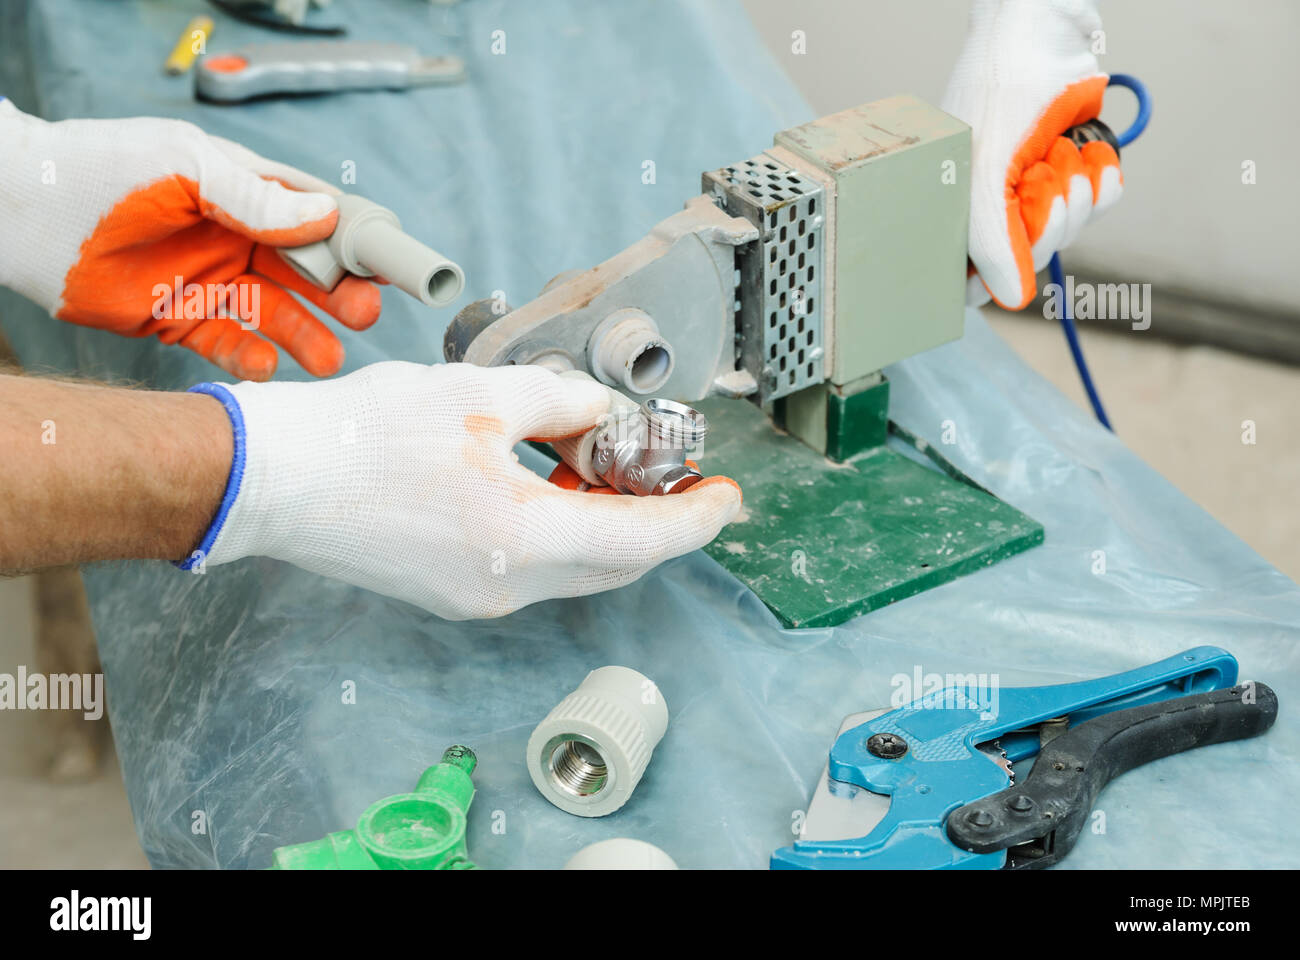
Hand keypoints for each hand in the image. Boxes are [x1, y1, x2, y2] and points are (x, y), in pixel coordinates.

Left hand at [0, 100, 380, 379]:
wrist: (22, 212)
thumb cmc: (101, 171)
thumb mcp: (185, 167)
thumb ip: (256, 198)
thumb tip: (327, 216)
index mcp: (245, 192)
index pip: (317, 217)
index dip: (356, 242)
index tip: (390, 267)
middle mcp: (236, 237)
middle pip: (307, 272)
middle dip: (341, 295)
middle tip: (363, 314)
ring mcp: (211, 280)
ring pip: (277, 315)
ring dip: (307, 336)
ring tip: (329, 359)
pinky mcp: (180, 320)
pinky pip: (229, 345)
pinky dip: (253, 357)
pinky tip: (267, 365)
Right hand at [192, 362, 742, 618]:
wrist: (275, 479)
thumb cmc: (368, 433)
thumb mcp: (482, 395)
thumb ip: (561, 403)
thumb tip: (598, 414)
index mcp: (523, 539)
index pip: (642, 541)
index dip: (695, 519)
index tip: (727, 496)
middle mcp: (507, 586)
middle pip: (615, 564)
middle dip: (656, 521)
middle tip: (668, 470)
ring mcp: (476, 598)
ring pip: (574, 570)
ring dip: (604, 523)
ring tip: (602, 463)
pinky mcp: (451, 592)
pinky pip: (532, 570)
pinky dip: (560, 532)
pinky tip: (548, 485)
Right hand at [942, 0, 1121, 309]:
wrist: (1046, 23)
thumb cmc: (1001, 84)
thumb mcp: (988, 167)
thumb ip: (992, 240)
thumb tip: (1012, 300)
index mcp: (956, 208)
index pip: (973, 277)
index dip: (999, 271)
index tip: (1015, 237)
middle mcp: (994, 202)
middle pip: (1029, 256)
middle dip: (1048, 220)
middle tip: (1045, 176)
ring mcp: (1036, 185)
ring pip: (1068, 231)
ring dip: (1078, 195)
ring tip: (1063, 152)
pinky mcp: (1074, 167)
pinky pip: (1100, 203)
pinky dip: (1104, 180)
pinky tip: (1088, 151)